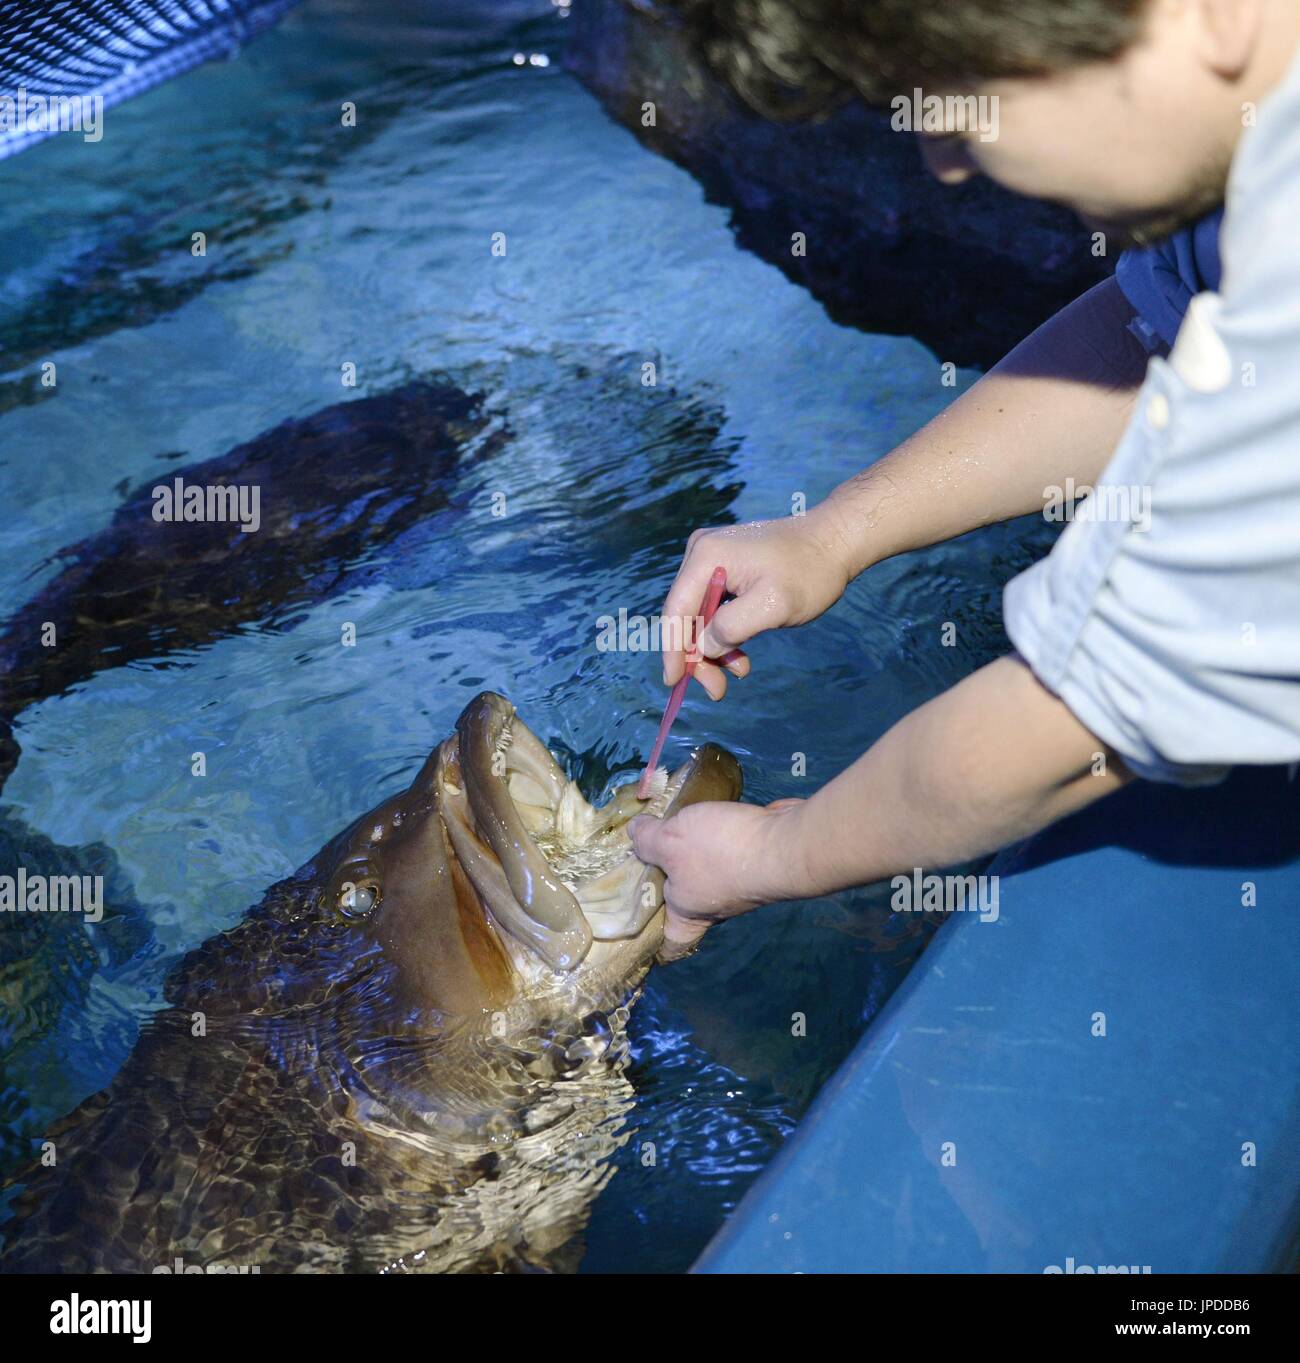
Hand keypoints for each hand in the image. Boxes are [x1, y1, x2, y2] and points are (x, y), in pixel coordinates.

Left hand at [628, 798, 807, 961]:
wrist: (783, 843)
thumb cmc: (719, 853)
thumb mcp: (669, 841)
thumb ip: (646, 839)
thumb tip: (634, 833)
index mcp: (687, 915)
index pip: (669, 942)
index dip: (654, 936)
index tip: (640, 916)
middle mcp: (712, 907)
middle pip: (681, 900)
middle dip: (665, 877)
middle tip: (644, 850)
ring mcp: (736, 885)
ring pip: (703, 872)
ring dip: (690, 852)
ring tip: (669, 824)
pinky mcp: (753, 862)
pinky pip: (724, 852)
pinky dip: (714, 837)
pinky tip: (703, 815)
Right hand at [661, 514, 852, 698]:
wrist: (835, 542)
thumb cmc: (810, 572)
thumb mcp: (774, 605)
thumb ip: (733, 627)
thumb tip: (703, 646)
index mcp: (706, 557)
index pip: (676, 610)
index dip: (672, 650)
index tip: (674, 684)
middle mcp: (701, 553)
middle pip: (685, 615)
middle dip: (698, 655)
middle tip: (718, 690)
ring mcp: (712, 559)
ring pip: (700, 615)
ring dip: (715, 648)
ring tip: (740, 670)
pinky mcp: (726, 567)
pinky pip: (715, 608)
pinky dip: (725, 634)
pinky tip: (740, 654)